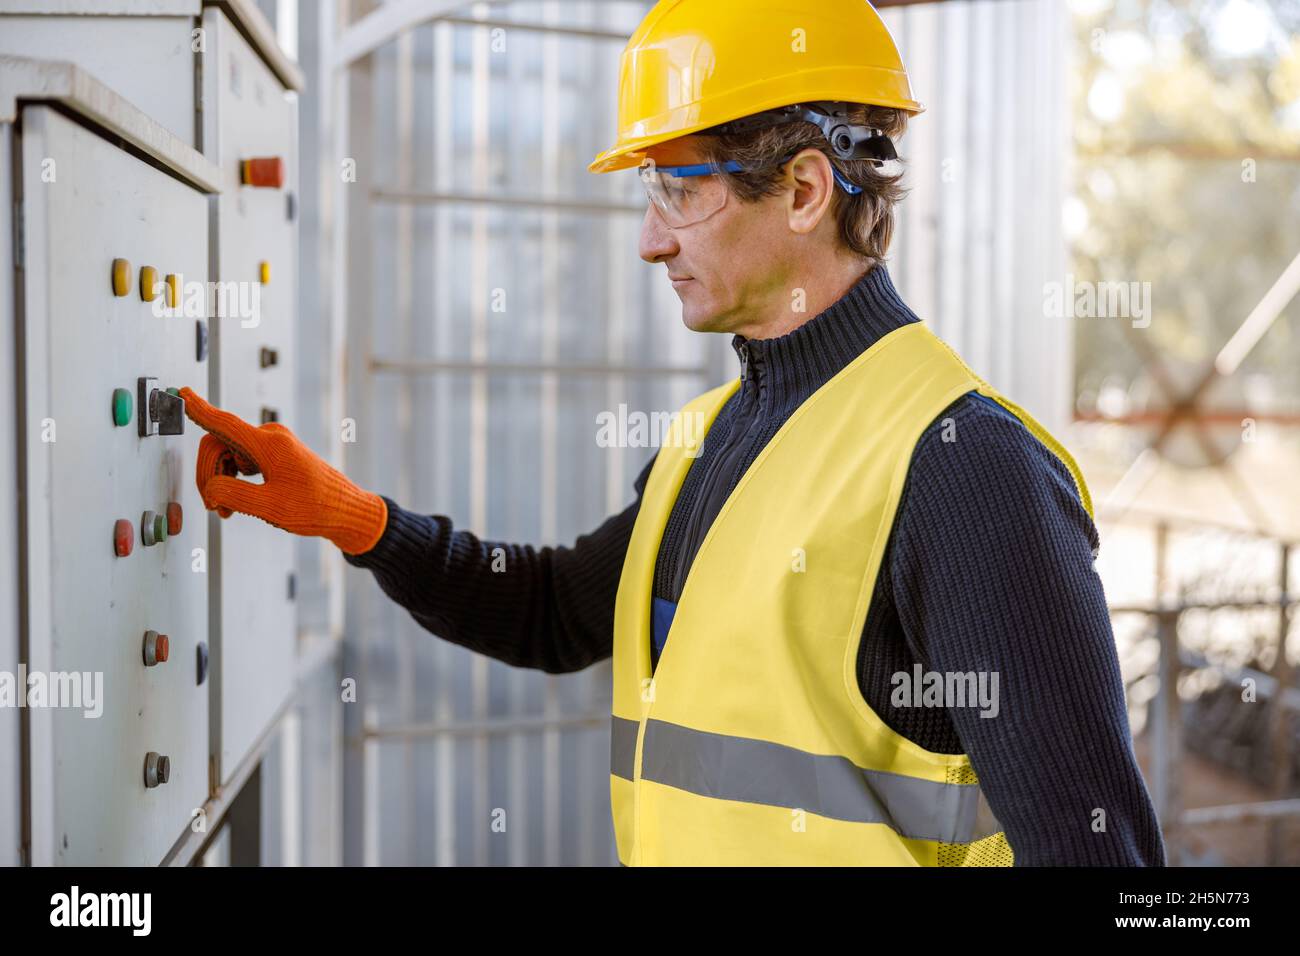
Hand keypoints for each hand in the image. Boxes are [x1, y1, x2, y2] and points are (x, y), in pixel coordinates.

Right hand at [178, 387, 387, 554]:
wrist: (347, 511)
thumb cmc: (316, 508)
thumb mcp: (269, 508)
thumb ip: (231, 495)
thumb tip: (210, 488)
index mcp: (269, 445)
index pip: (224, 422)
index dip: (199, 409)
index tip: (181, 393)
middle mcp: (270, 438)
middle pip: (218, 446)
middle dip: (210, 477)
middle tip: (215, 507)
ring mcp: (274, 445)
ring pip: (228, 456)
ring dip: (221, 483)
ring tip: (229, 511)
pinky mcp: (277, 455)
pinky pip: (242, 461)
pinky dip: (234, 482)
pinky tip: (238, 504)